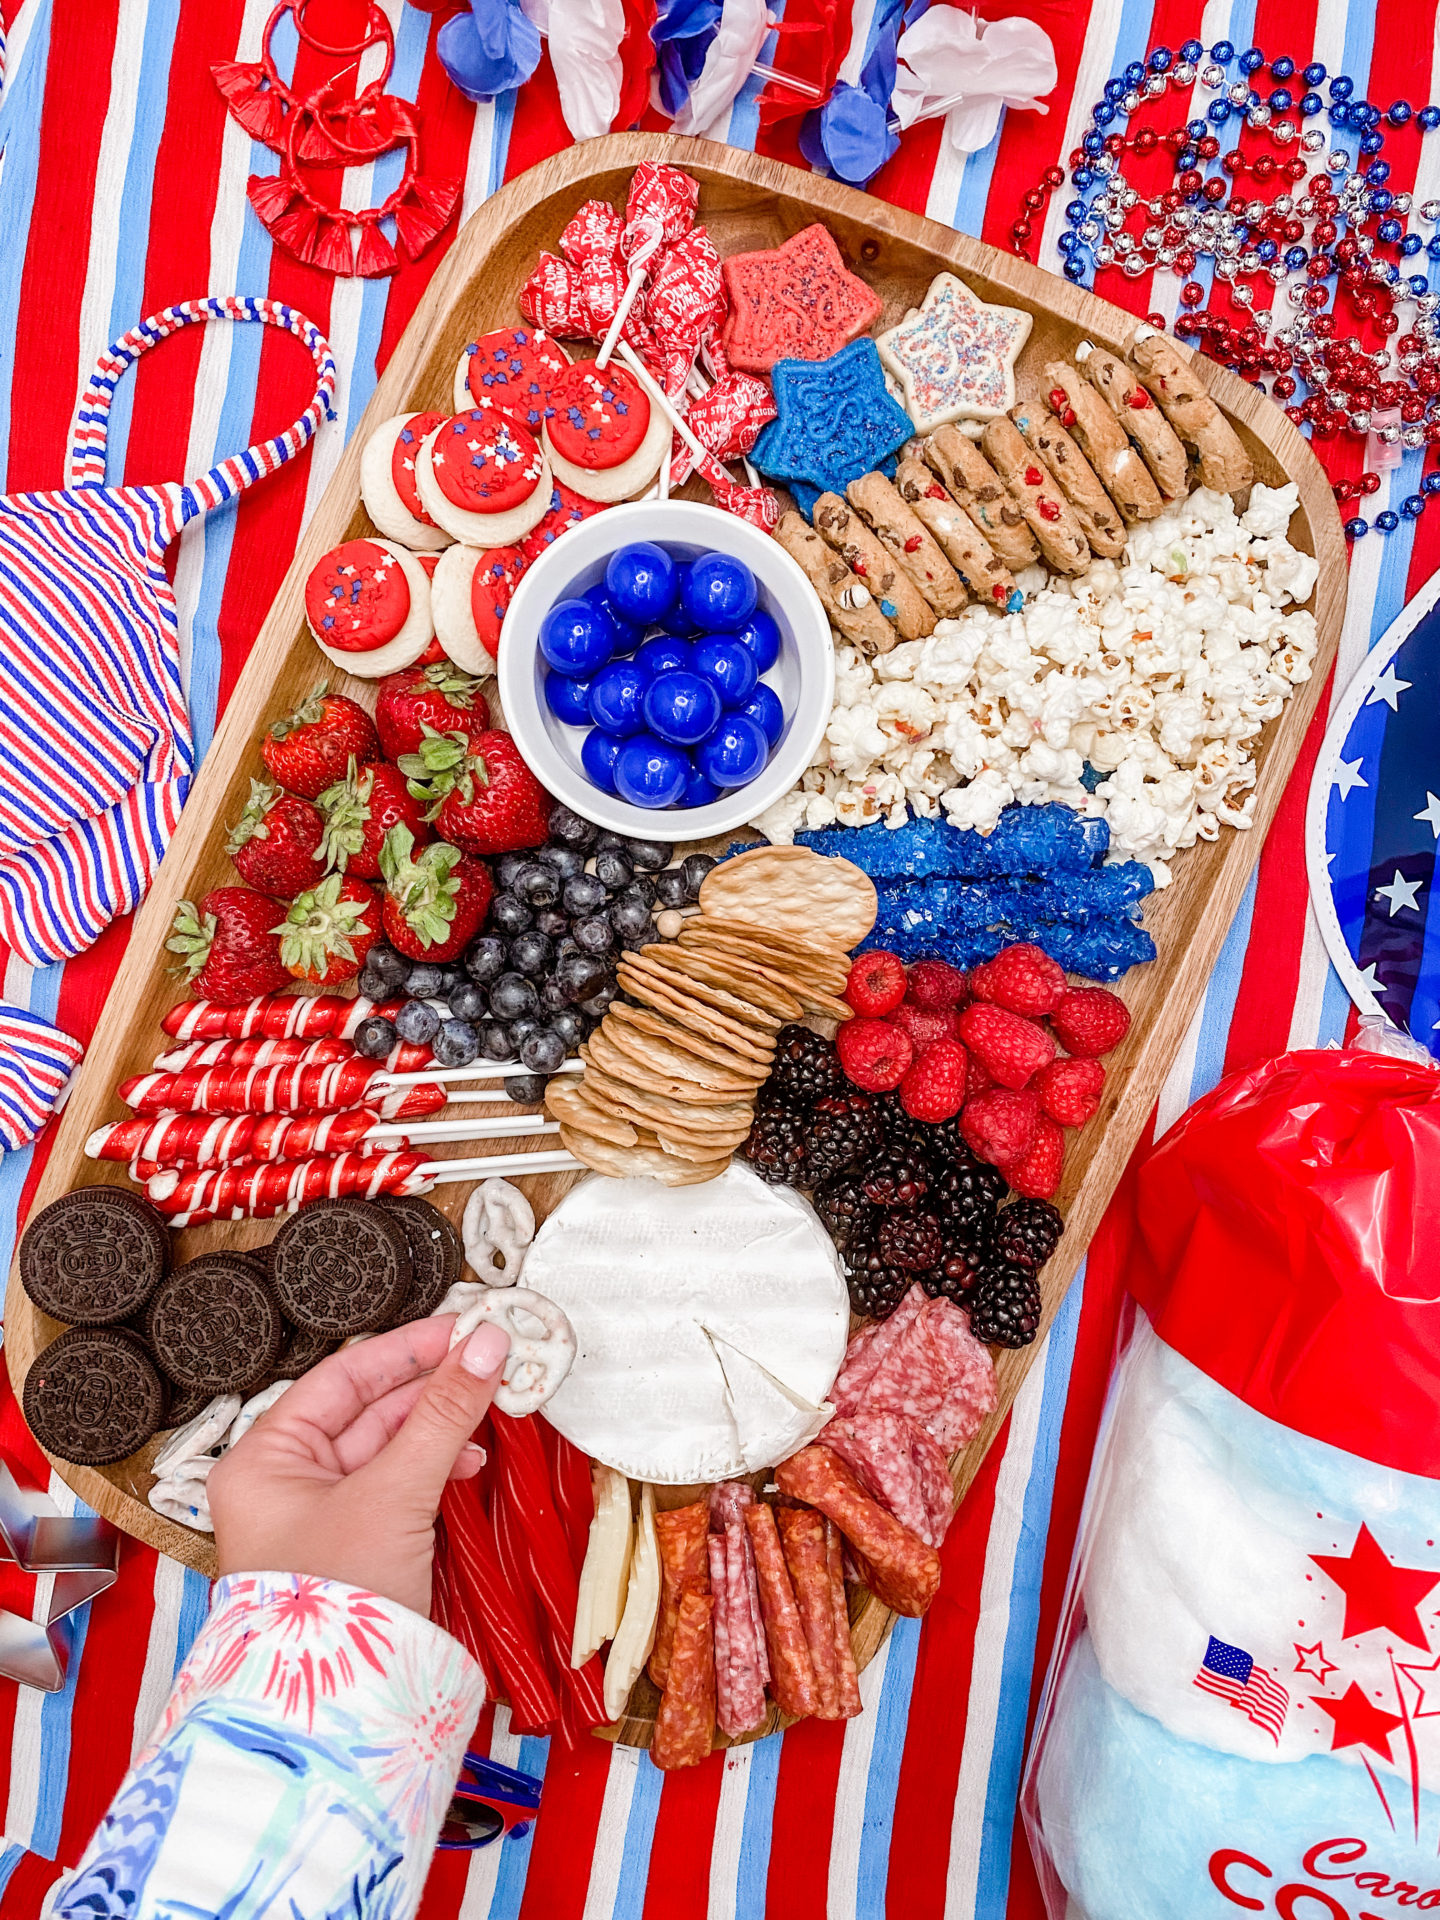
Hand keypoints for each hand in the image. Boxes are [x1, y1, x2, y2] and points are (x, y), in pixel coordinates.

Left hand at [209, 1317, 509, 1615]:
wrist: (336, 1715)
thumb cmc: (334, 1605)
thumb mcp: (395, 1494)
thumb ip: (445, 1413)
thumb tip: (486, 1344)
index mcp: (264, 1460)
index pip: (342, 1377)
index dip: (407, 1349)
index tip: (463, 1328)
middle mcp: (284, 1483)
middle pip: (367, 1410)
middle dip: (432, 1387)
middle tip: (490, 1361)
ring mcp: (318, 1517)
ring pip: (387, 1448)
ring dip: (440, 1426)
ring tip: (489, 1409)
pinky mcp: (352, 1546)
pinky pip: (396, 1485)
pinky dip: (434, 1466)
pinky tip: (468, 1459)